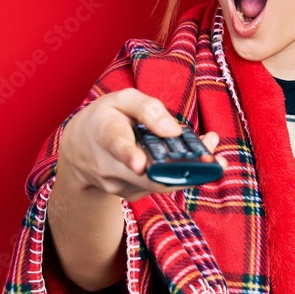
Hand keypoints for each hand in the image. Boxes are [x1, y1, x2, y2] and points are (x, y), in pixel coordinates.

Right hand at [58, 88, 227, 201]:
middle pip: (147, 175)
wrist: (80, 150)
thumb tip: (174, 130)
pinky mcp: (130, 193)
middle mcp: (108, 165)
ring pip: (158, 183)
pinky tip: (196, 160)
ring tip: (214, 157)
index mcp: (105, 133)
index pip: (116, 145)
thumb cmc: (107, 118)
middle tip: (212, 161)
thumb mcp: (123, 100)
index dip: (129, 156)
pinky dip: (180, 174)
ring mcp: (118, 184)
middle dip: (182, 171)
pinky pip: (159, 185)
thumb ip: (148, 109)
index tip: (140, 164)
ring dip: (189, 171)